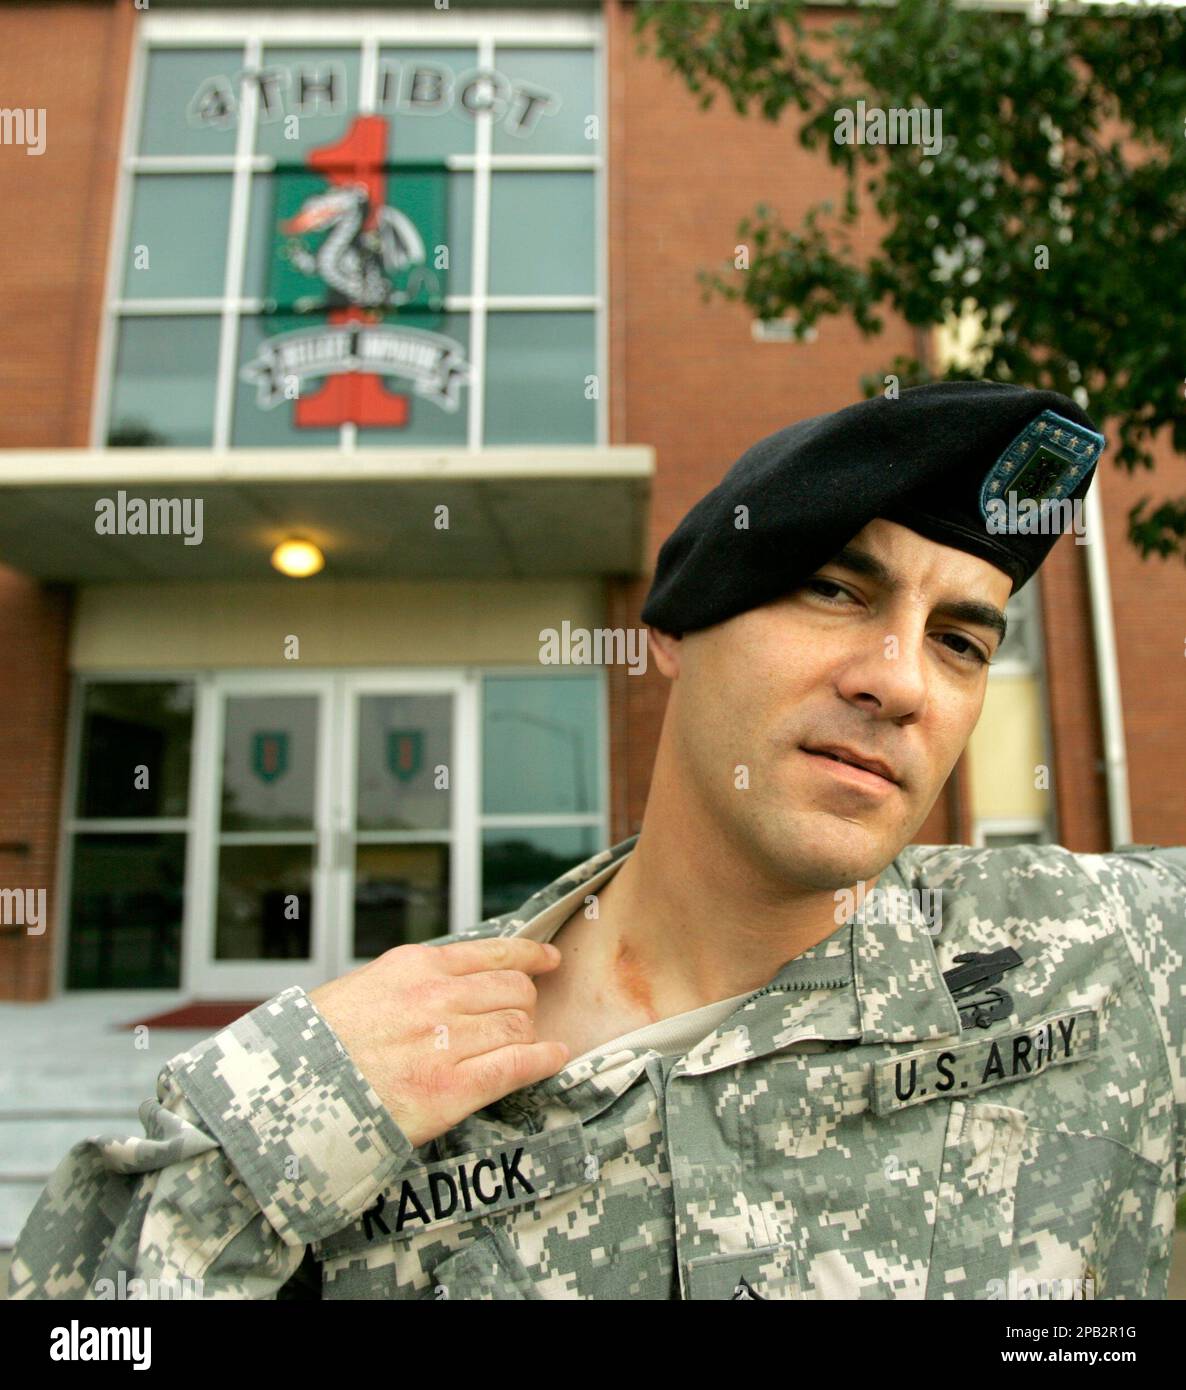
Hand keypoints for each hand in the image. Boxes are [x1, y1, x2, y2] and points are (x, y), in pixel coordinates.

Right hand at [308, 937, 569, 1148]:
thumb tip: (454, 980)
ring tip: (524, 1043)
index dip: (529, 957)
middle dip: (524, 1002)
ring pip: (517, 1025)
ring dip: (526, 1034)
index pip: (493, 952)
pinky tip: (553, 1058)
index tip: (547, 961)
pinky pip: (516, 1066)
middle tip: (522, 1016)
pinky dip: (542, 1060)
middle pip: (513, 990)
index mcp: (414, 966)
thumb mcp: (363, 988)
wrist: (288, 1093)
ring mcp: (446, 1042)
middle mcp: (436, 997)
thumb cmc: (317, 1045)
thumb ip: (411, 981)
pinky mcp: (451, 1089)